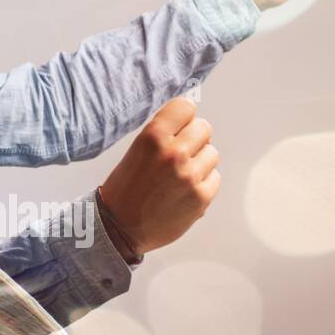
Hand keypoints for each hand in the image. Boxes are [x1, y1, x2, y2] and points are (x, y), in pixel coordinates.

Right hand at [98, 98, 220, 254]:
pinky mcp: (201, 196)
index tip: (180, 124)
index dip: (184, 116)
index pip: (185, 107)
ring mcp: (190, 175)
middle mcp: (174, 153)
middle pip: (204, 128)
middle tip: (181, 152)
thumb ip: (162, 136)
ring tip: (181, 174)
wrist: (120, 227)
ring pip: (212, 153)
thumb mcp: (136, 152)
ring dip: (200, 161)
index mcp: (152, 137)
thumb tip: (190, 124)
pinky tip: (185, 190)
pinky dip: (203, 182)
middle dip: (194, 138)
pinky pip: (215, 177)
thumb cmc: (125, 188)